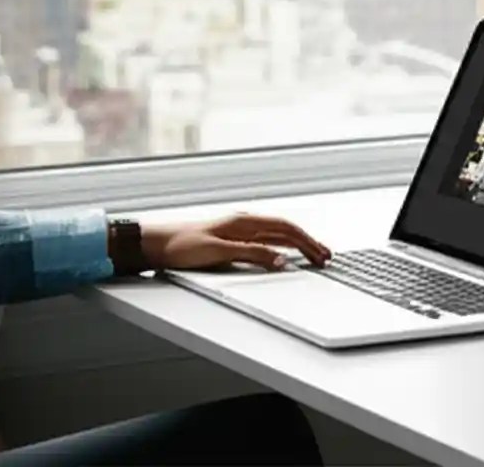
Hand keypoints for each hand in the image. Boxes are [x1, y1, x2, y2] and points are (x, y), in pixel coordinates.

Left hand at [140, 213, 330, 271]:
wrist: (157, 244)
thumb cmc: (181, 246)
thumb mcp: (219, 251)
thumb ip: (252, 254)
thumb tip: (281, 260)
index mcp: (243, 222)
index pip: (285, 228)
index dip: (307, 241)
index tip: (322, 255)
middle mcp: (242, 223)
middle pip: (284, 230)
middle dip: (308, 243)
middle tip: (326, 258)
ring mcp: (237, 230)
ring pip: (276, 234)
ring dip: (296, 244)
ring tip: (313, 255)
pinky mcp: (230, 239)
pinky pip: (264, 239)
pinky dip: (281, 246)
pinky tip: (285, 254)